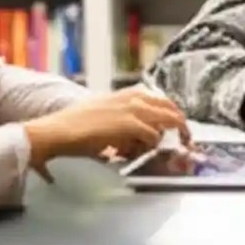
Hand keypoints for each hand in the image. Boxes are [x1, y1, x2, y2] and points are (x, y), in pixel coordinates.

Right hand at [22, 88, 190, 181]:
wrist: (58, 130)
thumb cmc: (76, 127)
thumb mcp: (104, 116)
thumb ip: (125, 122)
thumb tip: (140, 136)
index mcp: (127, 94)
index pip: (162, 100)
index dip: (173, 114)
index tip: (179, 127)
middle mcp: (133, 97)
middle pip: (171, 108)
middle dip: (181, 125)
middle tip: (186, 140)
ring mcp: (132, 109)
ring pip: (166, 120)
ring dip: (165, 138)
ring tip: (156, 150)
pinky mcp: (129, 124)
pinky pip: (152, 136)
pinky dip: (150, 145)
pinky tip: (138, 151)